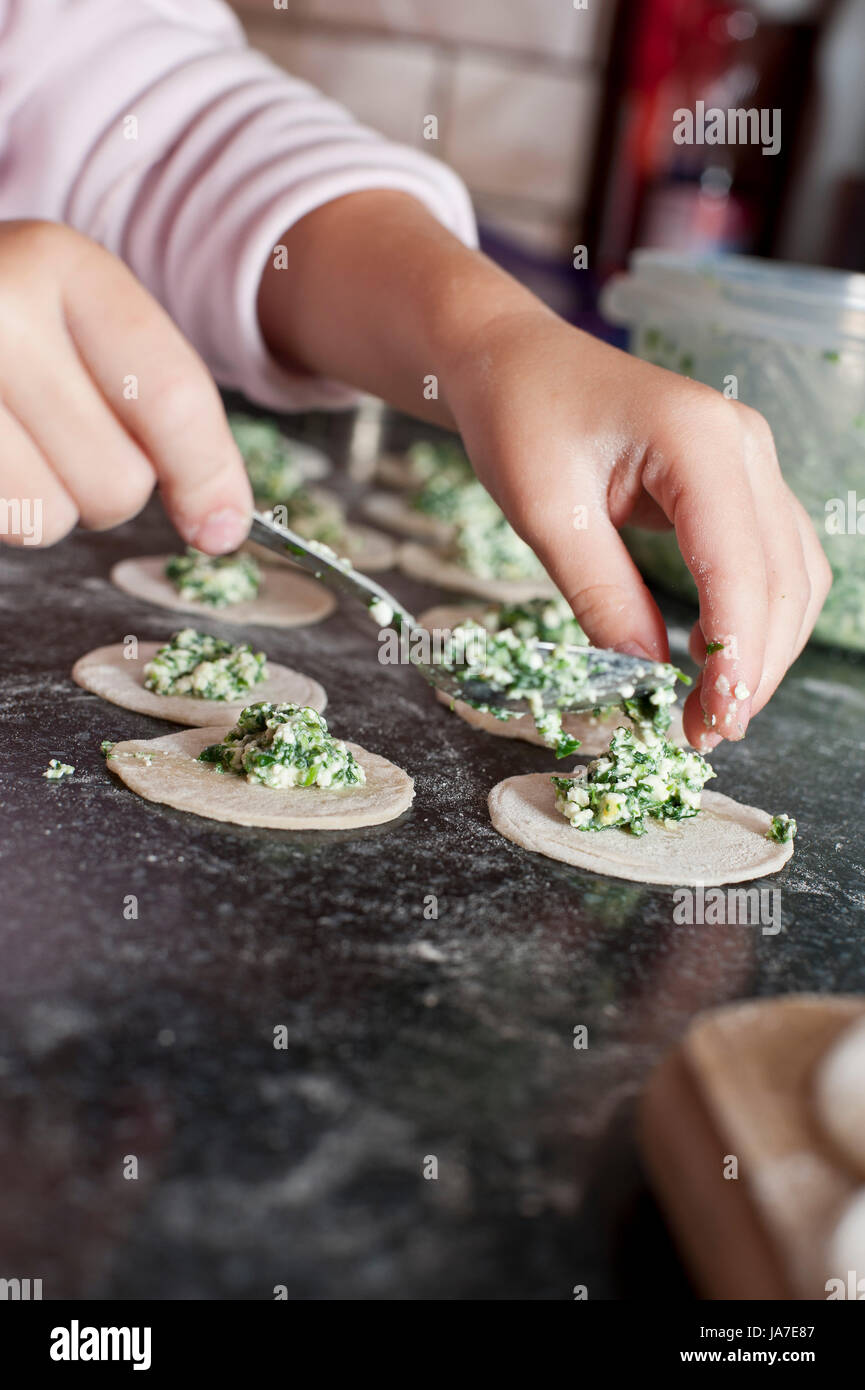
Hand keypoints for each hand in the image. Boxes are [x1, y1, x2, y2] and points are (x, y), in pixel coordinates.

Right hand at [0, 220, 250, 551]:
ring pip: (50, 519)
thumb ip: (152, 399)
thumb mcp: (68, 313)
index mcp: (60, 265)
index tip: (219, 528)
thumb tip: (220, 524)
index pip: (170, 397)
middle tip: (54, 438)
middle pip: (119, 481)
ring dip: (41, 506)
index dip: (208, 477)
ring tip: (6, 442)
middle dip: (103, 487)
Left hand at [258, 190, 829, 746]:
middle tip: (704, 734)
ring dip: (764, 648)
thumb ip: (600, 595)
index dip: (737, 653)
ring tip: (710, 711)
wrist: (512, 360)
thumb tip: (646, 676)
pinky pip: (772, 558)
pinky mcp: (737, 480)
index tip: (715, 720)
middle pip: (782, 578)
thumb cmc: (518, 418)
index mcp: (698, 440)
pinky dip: (756, 616)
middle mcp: (744, 444)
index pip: (741, 565)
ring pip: (792, 574)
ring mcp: (749, 459)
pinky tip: (715, 657)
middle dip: (753, 665)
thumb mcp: (546, 514)